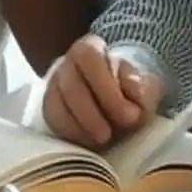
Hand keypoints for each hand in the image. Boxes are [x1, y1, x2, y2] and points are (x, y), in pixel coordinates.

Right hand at [41, 35, 163, 148]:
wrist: (117, 104)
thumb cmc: (129, 93)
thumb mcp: (144, 87)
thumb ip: (140, 87)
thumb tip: (134, 91)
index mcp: (90, 49)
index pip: (89, 58)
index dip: (106, 88)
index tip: (127, 116)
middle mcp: (66, 63)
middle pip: (71, 86)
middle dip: (92, 114)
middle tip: (110, 134)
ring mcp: (53, 85)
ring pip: (56, 105)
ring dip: (80, 127)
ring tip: (101, 140)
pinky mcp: (48, 107)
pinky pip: (52, 121)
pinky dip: (71, 134)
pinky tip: (88, 142)